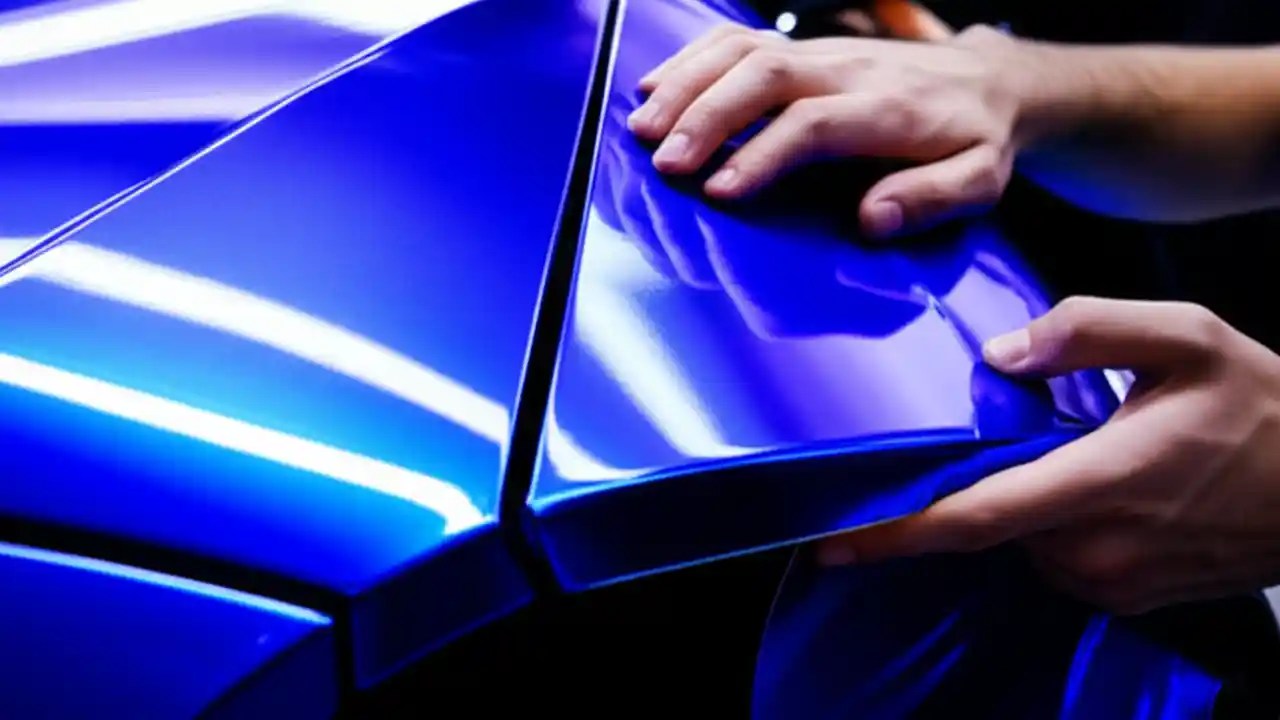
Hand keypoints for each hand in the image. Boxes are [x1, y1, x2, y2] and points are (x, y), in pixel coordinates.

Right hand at [629, 24, 1029, 237]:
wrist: (990, 79)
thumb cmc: (975, 140)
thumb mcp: (980, 180)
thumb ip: (931, 198)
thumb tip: (871, 220)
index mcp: (888, 110)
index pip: (813, 123)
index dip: (761, 155)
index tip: (719, 194)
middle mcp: (846, 69)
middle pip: (764, 76)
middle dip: (706, 116)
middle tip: (662, 161)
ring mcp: (820, 51)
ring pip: (743, 50)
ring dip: (686, 84)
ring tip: (641, 126)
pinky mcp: (802, 47)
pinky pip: (737, 38)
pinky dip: (690, 59)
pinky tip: (654, 87)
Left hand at [817, 297, 1279, 614]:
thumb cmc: (1265, 406)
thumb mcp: (1189, 337)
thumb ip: (1089, 330)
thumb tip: (1000, 357)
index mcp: (1101, 483)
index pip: (974, 519)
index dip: (896, 533)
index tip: (833, 539)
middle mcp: (1097, 549)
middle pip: (987, 526)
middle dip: (959, 490)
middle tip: (973, 439)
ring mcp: (1115, 585)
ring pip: (1020, 541)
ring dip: (1014, 502)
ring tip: (1058, 449)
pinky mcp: (1128, 599)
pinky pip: (1058, 561)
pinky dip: (1049, 523)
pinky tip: (1087, 482)